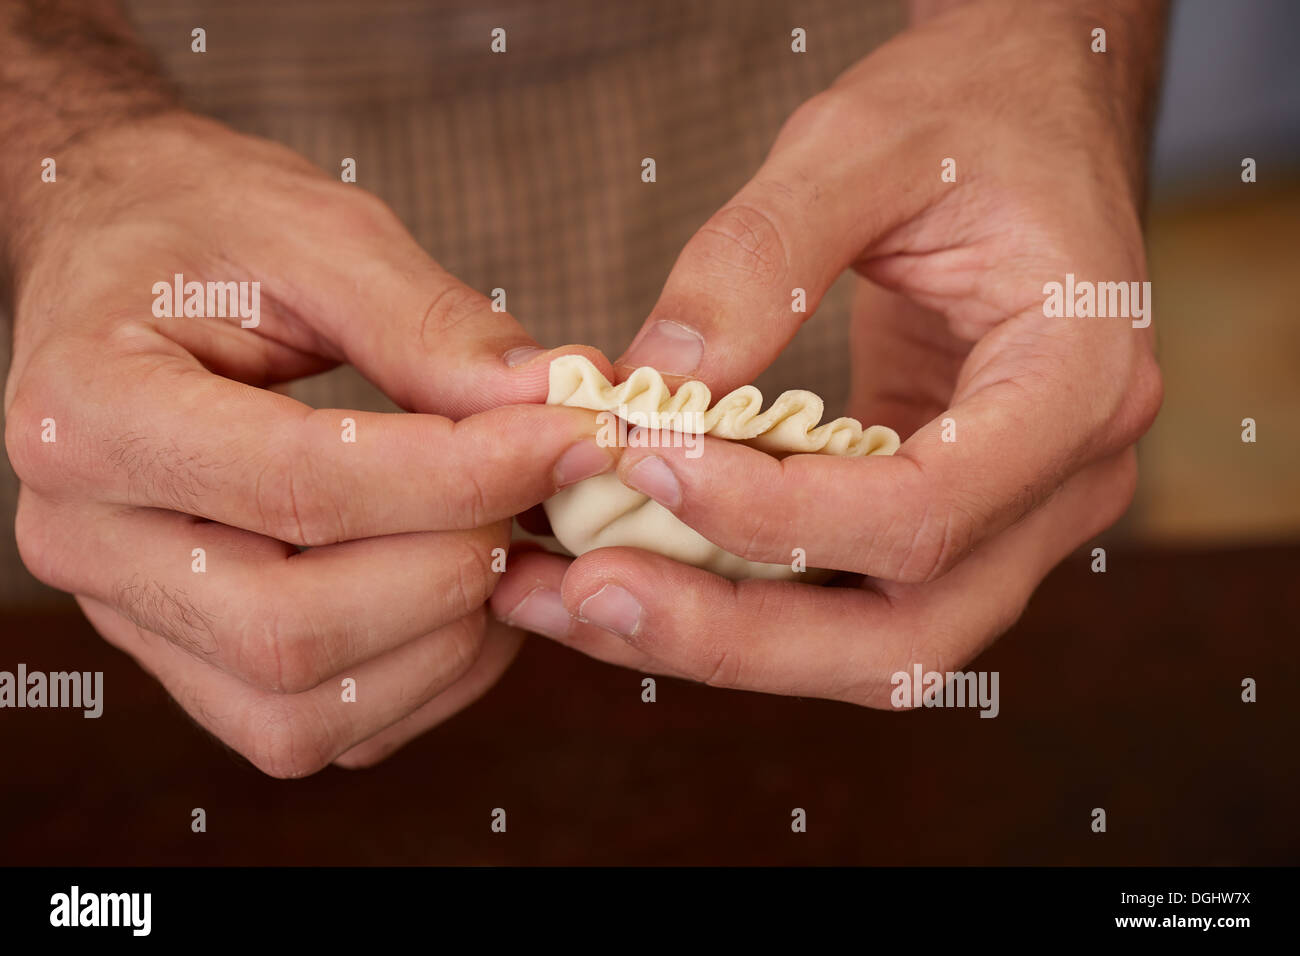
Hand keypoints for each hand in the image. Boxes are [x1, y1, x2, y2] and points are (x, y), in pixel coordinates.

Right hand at [3, 111, 615, 772]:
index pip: (300, 485)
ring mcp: (128, 614)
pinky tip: (469, 594)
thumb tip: (554, 400)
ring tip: (511, 537)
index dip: (462, 476)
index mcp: (86, 409)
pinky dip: (419, 681)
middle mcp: (84, 537)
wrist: (119, 257)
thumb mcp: (315, 233)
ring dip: (447, 640)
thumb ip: (431, 323)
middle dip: (454, 569)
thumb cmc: (205, 230)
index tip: (573, 437)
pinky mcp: (187, 657)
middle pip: (291, 629)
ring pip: (302, 710)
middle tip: (541, 489)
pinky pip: (314, 728)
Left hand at [493, 0, 1165, 703]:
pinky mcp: (945, 512)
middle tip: (587, 595)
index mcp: (1077, 382)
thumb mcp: (862, 141)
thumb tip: (655, 386)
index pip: (929, 510)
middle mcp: (1065, 480)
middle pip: (908, 637)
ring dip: (723, 642)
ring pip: (874, 647)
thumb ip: (759, 255)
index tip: (644, 456)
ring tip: (574, 598)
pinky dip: (739, 598)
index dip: (778, 515)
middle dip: (737, 638)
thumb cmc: (968, 110)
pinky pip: (846, 596)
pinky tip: (632, 565)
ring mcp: (1010, 512)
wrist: (1028, 108)